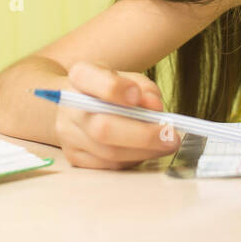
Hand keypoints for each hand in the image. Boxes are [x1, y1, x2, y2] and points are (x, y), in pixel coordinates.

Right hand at [56, 61, 179, 169]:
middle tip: (171, 137)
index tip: (138, 96)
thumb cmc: (108, 89)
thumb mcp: (127, 77)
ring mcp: (69, 134)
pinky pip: (109, 165)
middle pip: (103, 128)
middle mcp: (69, 106)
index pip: (92, 80)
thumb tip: (154, 108)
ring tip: (166, 144)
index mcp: (80, 76)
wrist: (78, 104)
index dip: (116, 89)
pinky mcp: (75, 156)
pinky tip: (146, 151)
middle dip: (144, 136)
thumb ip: (144, 88)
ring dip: (145, 151)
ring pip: (110, 152)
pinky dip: (133, 159)